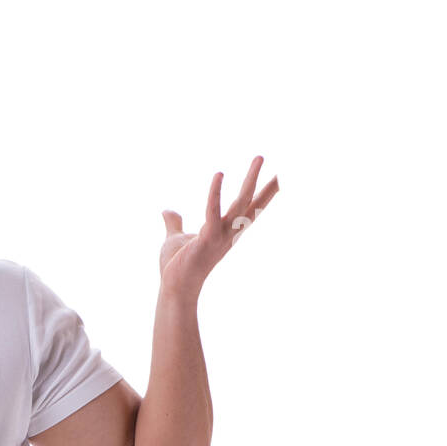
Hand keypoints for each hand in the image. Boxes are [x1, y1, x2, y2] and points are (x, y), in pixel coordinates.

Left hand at [159, 156, 278, 300]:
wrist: (174, 288)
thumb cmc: (177, 266)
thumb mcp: (176, 238)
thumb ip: (174, 224)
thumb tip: (167, 211)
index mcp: (226, 231)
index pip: (248, 208)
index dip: (264, 193)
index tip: (279, 177)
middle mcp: (229, 232)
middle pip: (251, 202)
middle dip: (263, 181)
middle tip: (269, 159)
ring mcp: (221, 236)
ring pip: (242, 203)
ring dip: (252, 179)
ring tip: (260, 157)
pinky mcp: (208, 239)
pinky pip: (213, 212)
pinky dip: (216, 193)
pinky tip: (219, 174)